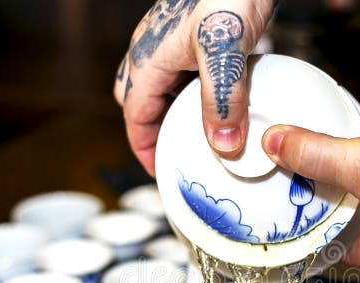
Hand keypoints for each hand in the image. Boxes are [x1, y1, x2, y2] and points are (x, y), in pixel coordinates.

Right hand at [114, 0, 275, 175]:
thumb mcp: (224, 52)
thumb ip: (222, 101)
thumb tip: (222, 146)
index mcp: (149, 60)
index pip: (135, 116)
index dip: (145, 147)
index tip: (160, 171)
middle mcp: (155, 51)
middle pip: (141, 101)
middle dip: (154, 130)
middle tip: (176, 153)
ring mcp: (174, 41)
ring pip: (164, 87)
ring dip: (177, 112)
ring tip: (200, 134)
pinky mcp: (196, 35)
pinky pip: (187, 74)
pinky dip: (197, 94)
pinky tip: (222, 100)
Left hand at [261, 116, 359, 268]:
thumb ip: (316, 155)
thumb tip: (275, 143)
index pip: (317, 247)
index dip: (291, 228)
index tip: (267, 208)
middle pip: (332, 220)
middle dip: (307, 198)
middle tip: (277, 175)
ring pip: (353, 197)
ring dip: (333, 178)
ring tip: (303, 156)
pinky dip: (358, 164)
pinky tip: (347, 145)